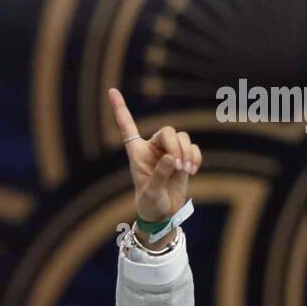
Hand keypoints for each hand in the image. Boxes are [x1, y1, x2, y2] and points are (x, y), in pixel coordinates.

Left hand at [107, 87, 200, 225]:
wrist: (162, 214)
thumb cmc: (150, 204)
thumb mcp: (151, 193)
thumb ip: (159, 175)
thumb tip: (171, 159)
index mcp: (137, 153)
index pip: (127, 127)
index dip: (120, 109)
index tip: (111, 91)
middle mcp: (152, 148)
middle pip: (168, 131)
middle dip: (176, 146)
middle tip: (178, 166)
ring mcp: (168, 152)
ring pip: (182, 137)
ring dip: (186, 153)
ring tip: (185, 171)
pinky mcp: (182, 158)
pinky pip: (192, 147)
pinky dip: (194, 156)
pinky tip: (192, 170)